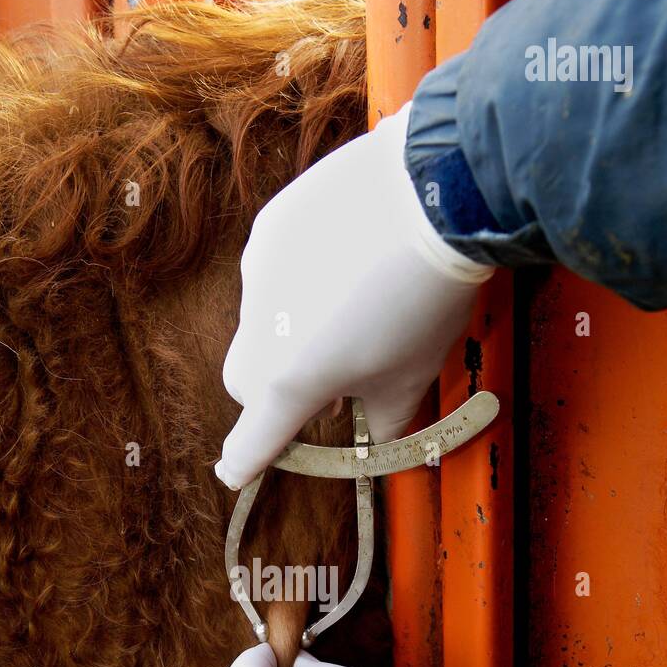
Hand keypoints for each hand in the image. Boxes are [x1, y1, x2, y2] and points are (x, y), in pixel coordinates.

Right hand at [216, 102, 493, 489]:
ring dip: (290, 331)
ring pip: (261, 321)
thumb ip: (385, 420)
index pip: (251, 441)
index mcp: (288, 384)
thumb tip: (378, 434)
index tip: (236, 471)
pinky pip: (273, 270)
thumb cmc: (422, 301)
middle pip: (245, 382)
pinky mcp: (270, 229)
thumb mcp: (412, 376)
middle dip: (273, 392)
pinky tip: (345, 260)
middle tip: (326, 382)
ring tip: (351, 304)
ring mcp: (258, 275)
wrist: (430, 195)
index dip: (245, 462)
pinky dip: (298, 280)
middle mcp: (259, 332)